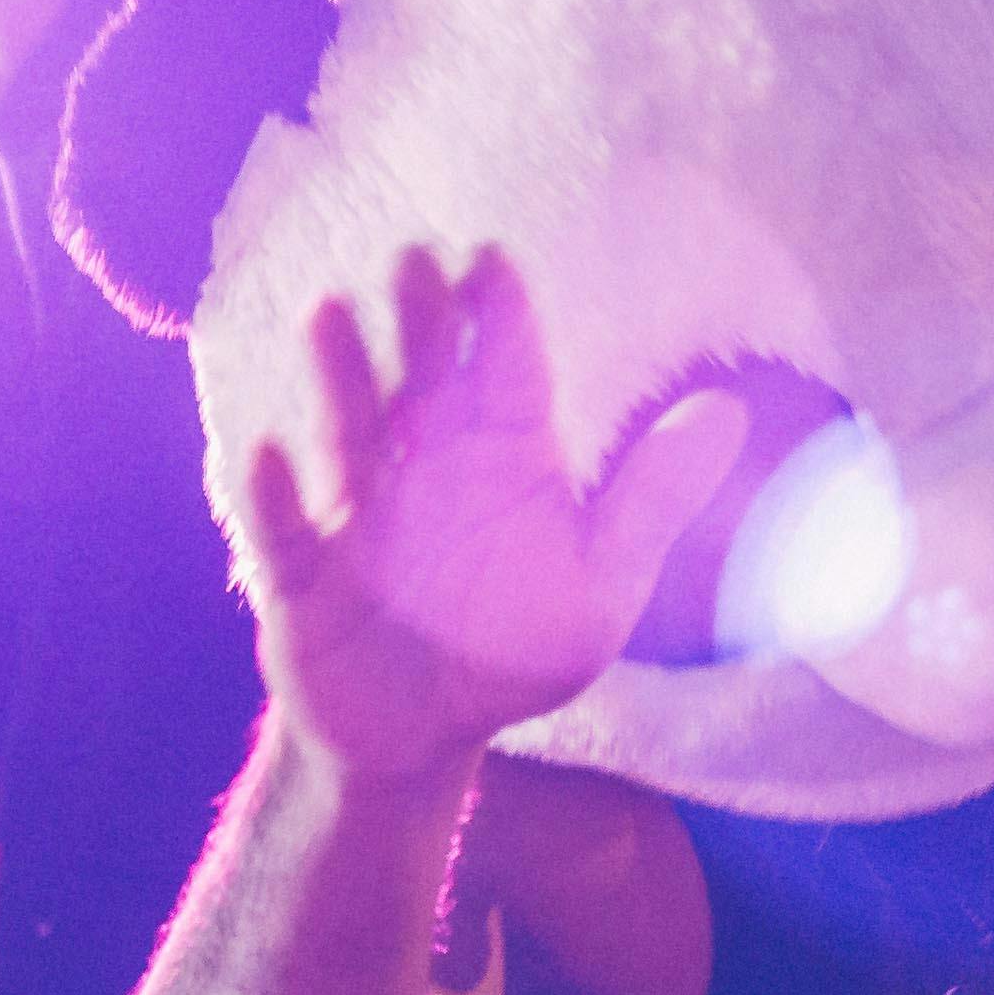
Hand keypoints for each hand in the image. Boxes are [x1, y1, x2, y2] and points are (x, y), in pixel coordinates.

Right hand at [240, 247, 746, 779]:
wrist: (419, 736)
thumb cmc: (509, 647)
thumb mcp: (600, 583)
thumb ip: (652, 501)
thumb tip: (728, 410)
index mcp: (500, 461)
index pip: (506, 375)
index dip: (499, 320)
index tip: (493, 261)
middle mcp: (425, 470)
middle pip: (420, 382)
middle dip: (417, 324)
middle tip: (413, 257)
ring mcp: (359, 518)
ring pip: (348, 435)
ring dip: (339, 378)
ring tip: (328, 313)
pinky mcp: (305, 577)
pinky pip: (287, 531)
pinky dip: (273, 495)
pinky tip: (266, 451)